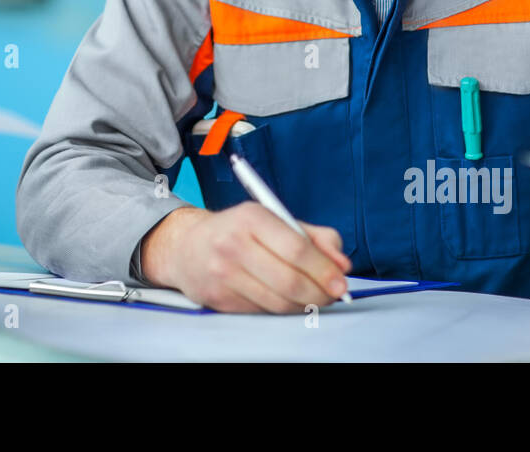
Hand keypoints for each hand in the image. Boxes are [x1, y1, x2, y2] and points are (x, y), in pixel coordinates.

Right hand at [140, 203, 351, 312]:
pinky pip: (262, 312)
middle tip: (333, 295)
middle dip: (319, 294)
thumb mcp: (275, 220)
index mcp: (251, 217)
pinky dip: (282, 310)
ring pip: (277, 303)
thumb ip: (315, 237)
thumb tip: (342, 264)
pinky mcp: (218, 299)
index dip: (323, 270)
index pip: (296, 249)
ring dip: (304, 306)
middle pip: (289, 281)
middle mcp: (233, 244)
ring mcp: (223, 274)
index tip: (341, 282)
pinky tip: (287, 300)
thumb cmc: (239, 231)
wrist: (187, 246)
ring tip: (314, 299)